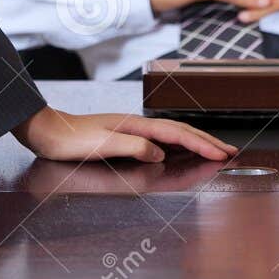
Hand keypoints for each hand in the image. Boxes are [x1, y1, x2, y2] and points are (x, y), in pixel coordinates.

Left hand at [12, 107, 236, 163]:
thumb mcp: (101, 145)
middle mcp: (138, 125)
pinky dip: (179, 146)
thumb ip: (134, 147)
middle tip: (230, 151)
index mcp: (136, 125)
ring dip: (197, 142)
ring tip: (215, 149)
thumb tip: (160, 153)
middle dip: (207, 141)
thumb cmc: (70, 139)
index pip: (177, 134)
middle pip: (181, 131)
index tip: (221, 153)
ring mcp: (133, 130)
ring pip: (173, 136)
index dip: (201, 145)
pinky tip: (182, 150)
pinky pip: (161, 141)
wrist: (47, 131)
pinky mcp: (127, 137)